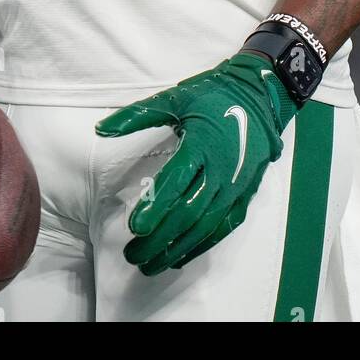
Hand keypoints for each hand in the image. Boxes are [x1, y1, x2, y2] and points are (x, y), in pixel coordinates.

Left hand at [96, 53, 296, 275]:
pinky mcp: (244, 195)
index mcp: (203, 144)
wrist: (259, 96)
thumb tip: (100, 129)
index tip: (134, 227)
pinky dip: (201, 246)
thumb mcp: (174, 98)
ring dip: (177, 249)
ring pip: (205, 226)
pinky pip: (223, 228)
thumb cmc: (212, 96)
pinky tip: (180, 257)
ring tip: (149, 264)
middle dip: (160, 238)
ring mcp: (235, 186)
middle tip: (132, 254)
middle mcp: (222, 170)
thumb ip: (137, 117)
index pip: (177, 182)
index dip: (156, 206)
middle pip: (189, 212)